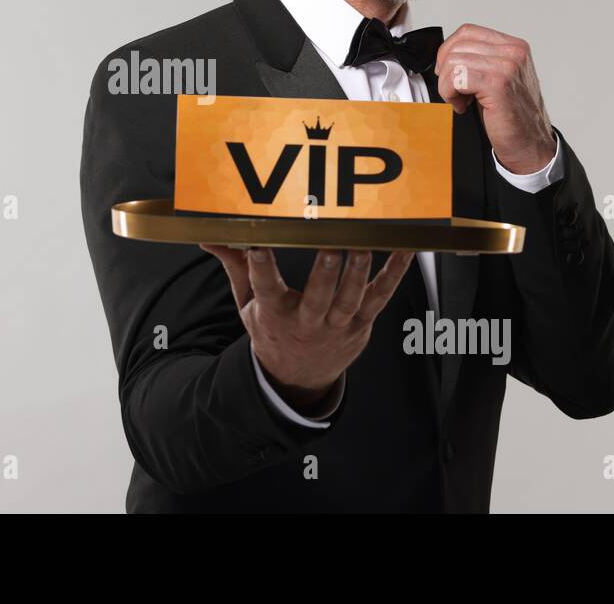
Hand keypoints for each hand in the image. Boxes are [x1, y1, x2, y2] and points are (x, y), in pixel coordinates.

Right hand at [199, 245, 414, 410]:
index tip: (259, 244)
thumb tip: (208, 236)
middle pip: (318, 297)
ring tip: (364, 247)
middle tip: (331, 247)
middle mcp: (307, 322)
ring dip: (358, 273)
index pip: (264, 287)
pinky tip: (405, 251)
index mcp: (274, 314)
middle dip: (325, 272)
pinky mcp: (361, 324)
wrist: (299, 377)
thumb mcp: (247, 304)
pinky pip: (381, 297)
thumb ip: (235, 265)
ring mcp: (337, 325)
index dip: (261, 265)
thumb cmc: (272, 330)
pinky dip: (394, 274)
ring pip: (350, 299)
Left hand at [434, 23, 557, 173]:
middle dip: (446, 72)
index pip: (467, 32)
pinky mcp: (498, 84)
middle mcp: (513, 52)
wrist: (529, 143)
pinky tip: (463, 106)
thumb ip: (479, 61)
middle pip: (457, 46)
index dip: (448, 52)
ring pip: (453, 62)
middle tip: (456, 92)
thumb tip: (446, 55)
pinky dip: (450, 94)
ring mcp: (507, 66)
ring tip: (462, 101)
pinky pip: (456, 78)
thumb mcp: (497, 78)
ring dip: (447, 86)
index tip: (448, 73)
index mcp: (513, 47)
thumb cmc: (511, 115)